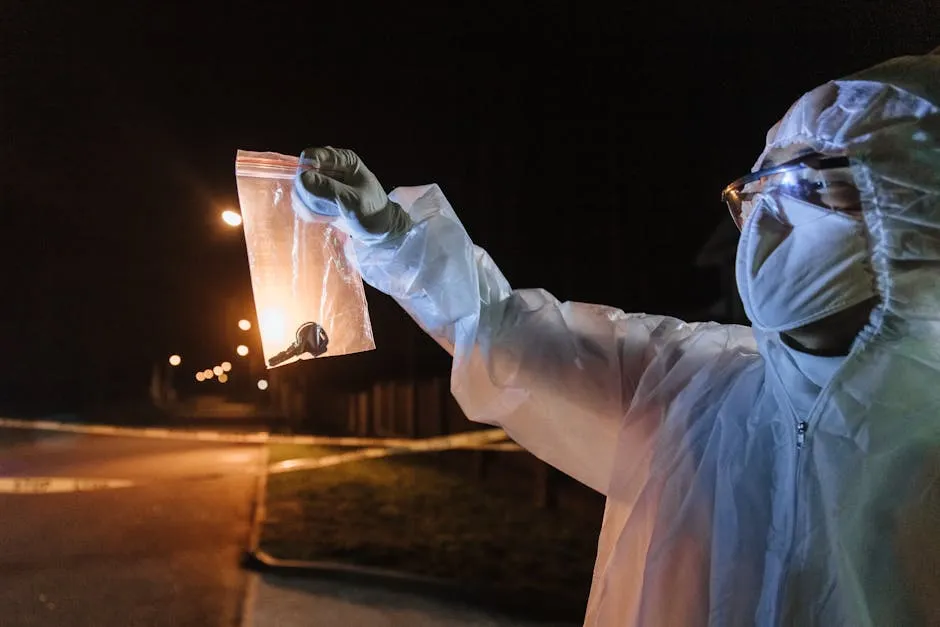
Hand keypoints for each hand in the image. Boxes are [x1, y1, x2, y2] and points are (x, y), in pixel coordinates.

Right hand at [291, 146, 410, 241]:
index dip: (306, 172)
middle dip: (307, 193)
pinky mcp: (320, 197)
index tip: (314, 191)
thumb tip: (302, 178)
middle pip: (302, 173)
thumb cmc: (373, 212)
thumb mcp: (352, 201)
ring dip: (308, 205)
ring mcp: (324, 182)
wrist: (381, 230)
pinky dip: (310, 211)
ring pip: (300, 189)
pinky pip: (303, 201)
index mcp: (343, 160)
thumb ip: (328, 189)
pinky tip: (324, 218)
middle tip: (323, 208)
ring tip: (327, 214)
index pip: (310, 156)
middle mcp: (331, 167)